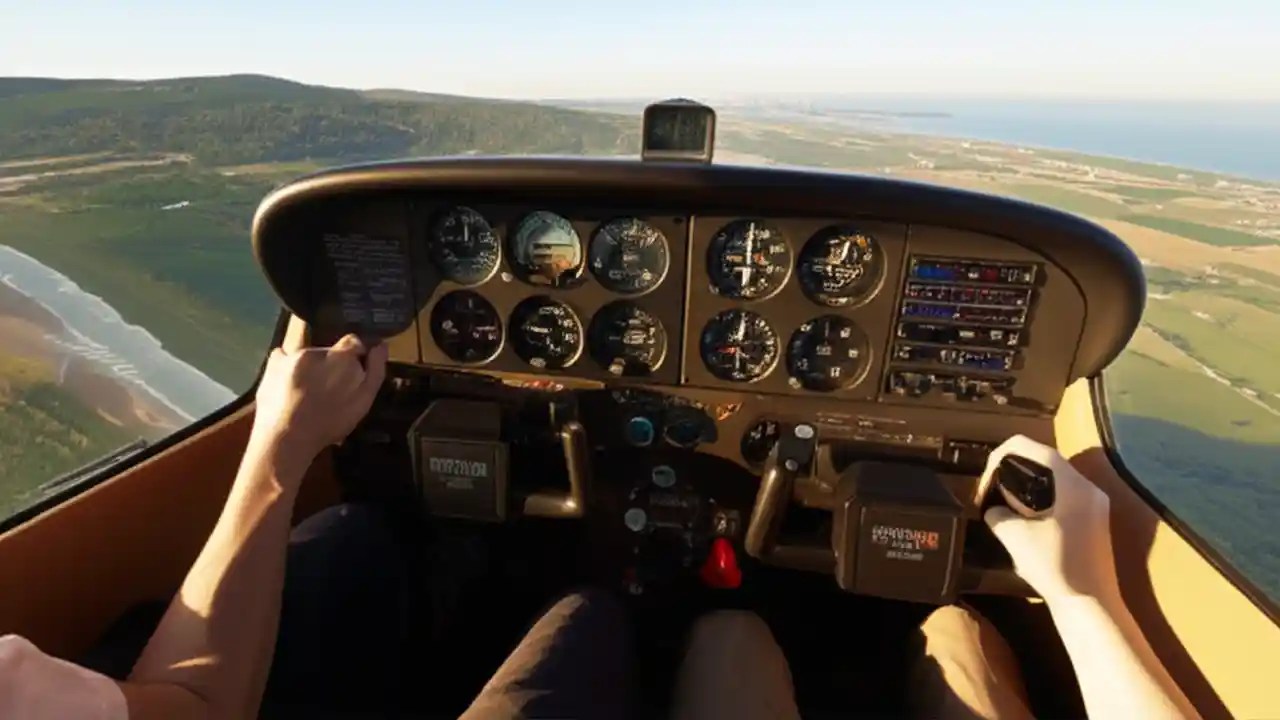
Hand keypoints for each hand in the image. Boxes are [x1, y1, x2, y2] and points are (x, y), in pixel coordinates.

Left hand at [251, 332, 387, 464]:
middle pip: (330, 350)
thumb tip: (381, 346)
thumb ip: (375, 371)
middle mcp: (316, 350)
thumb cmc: (329, 423)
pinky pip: (283, 356)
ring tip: (308, 391)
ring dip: (311, 366)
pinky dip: (288, 365)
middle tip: (330, 389)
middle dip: (333, 364)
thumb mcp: (362, 402)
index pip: (355, 341)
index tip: (355, 372)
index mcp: (341, 357)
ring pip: (307, 353)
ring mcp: (292, 355)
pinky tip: (288, 382)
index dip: (357, 356)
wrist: (285, 438)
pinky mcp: (273, 364)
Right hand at [982, 435, 1119, 603]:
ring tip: (1005, 506)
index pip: (1036, 448)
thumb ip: (998, 515)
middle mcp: (1089, 488)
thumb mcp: (1015, 538)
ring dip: (1026, 486)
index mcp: (1074, 485)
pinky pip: (1063, 495)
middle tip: (992, 492)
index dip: (1004, 454)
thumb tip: (994, 510)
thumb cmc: (1056, 567)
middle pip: (1045, 461)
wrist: (1090, 605)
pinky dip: (1040, 498)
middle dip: (1013, 470)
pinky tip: (1025, 521)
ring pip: (1054, 479)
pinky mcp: (1094, 520)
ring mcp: (1095, 504)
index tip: (986, 477)